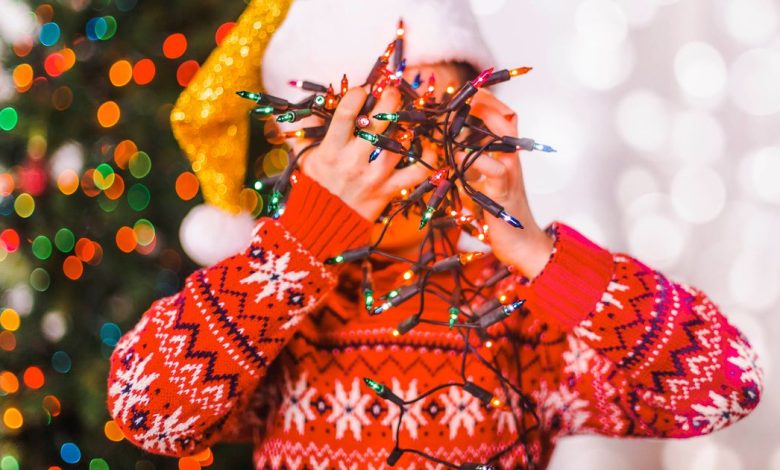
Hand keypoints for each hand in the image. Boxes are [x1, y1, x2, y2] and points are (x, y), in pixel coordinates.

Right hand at [297, 87, 432, 221]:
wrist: (324, 225)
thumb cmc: (315, 187)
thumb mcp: (303, 159)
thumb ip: (303, 132)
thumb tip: (311, 105)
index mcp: (331, 150)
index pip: (347, 113)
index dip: (359, 93)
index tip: (364, 89)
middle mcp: (354, 161)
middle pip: (378, 122)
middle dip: (389, 99)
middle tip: (393, 91)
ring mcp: (374, 176)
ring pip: (398, 143)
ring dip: (407, 124)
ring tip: (408, 113)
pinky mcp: (389, 190)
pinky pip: (416, 173)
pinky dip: (427, 158)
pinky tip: (425, 145)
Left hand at [458, 89, 553, 277]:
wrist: (522, 245)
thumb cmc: (497, 215)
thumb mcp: (477, 186)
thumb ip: (465, 169)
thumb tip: (443, 155)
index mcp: (506, 156)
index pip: (504, 117)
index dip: (488, 100)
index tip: (465, 91)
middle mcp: (511, 160)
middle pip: (507, 118)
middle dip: (485, 101)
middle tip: (462, 95)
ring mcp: (510, 174)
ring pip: (503, 138)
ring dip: (481, 123)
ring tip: (457, 115)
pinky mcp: (504, 193)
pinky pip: (494, 170)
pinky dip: (475, 160)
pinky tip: (454, 157)